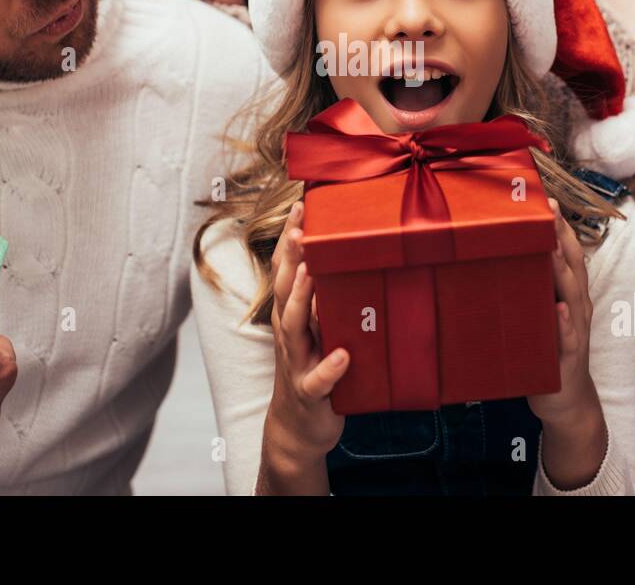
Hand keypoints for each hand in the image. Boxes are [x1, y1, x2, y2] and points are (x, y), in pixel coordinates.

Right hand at [257, 202, 348, 493]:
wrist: (297, 429)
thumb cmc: (313, 370)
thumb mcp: (318, 331)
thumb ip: (327, 299)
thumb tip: (351, 259)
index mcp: (290, 315)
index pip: (285, 269)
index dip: (291, 238)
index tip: (303, 206)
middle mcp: (288, 334)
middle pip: (284, 289)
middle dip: (291, 257)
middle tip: (301, 228)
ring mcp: (296, 362)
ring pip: (293, 327)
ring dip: (301, 299)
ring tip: (312, 273)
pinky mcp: (310, 393)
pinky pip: (317, 379)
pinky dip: (329, 367)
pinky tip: (344, 355)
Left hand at [527, 200, 596, 427]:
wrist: (567, 401)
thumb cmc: (548, 349)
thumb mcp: (537, 311)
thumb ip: (527, 284)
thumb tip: (498, 253)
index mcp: (569, 292)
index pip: (568, 251)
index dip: (559, 224)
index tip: (546, 196)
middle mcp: (576, 305)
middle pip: (573, 264)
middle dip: (562, 235)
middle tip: (550, 207)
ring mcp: (575, 330)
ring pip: (572, 295)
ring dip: (564, 270)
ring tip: (553, 246)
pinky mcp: (568, 357)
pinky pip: (568, 338)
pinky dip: (565, 323)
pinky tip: (558, 310)